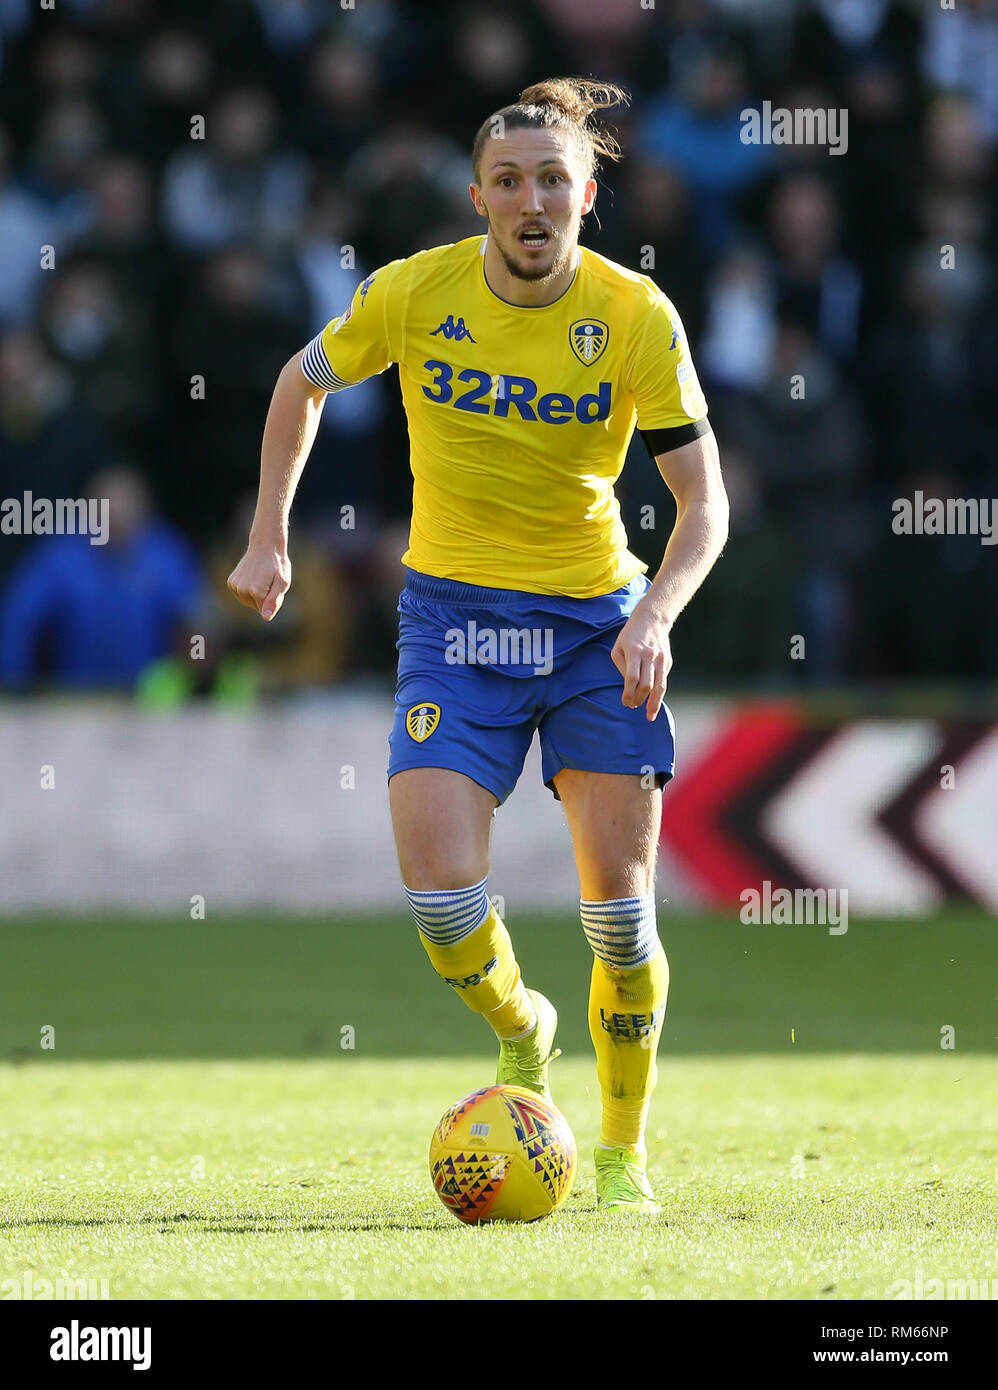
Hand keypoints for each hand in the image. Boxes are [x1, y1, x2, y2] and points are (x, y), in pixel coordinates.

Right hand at [227, 540, 290, 621]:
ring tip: (262, 579)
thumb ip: (274, 601)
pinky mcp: (231, 583)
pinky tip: (253, 577)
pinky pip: (241, 595)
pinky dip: (248, 590)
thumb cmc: (277, 564)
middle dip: (265, 599)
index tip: (275, 586)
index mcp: (256, 590)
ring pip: (248, 602)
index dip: (273, 601)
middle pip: (256, 607)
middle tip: (270, 582)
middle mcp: (243, 589)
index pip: (265, 610)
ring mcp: (235, 586)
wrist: (264, 546)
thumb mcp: (283, 583)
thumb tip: (266, 618)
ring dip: (256, 595)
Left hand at [610, 601, 672, 720]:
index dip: (628, 693)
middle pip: (647, 684)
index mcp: (634, 652)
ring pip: (660, 686)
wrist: (652, 618)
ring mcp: (661, 659)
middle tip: (633, 706)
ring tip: (650, 715)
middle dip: (640, 699)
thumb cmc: (630, 635)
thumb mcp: (618, 647)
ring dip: (654, 703)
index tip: (625, 702)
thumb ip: (621, 667)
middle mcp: (649, 656)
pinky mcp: (667, 661)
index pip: (632, 677)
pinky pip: (662, 680)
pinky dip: (657, 692)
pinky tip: (652, 699)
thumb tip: (629, 687)